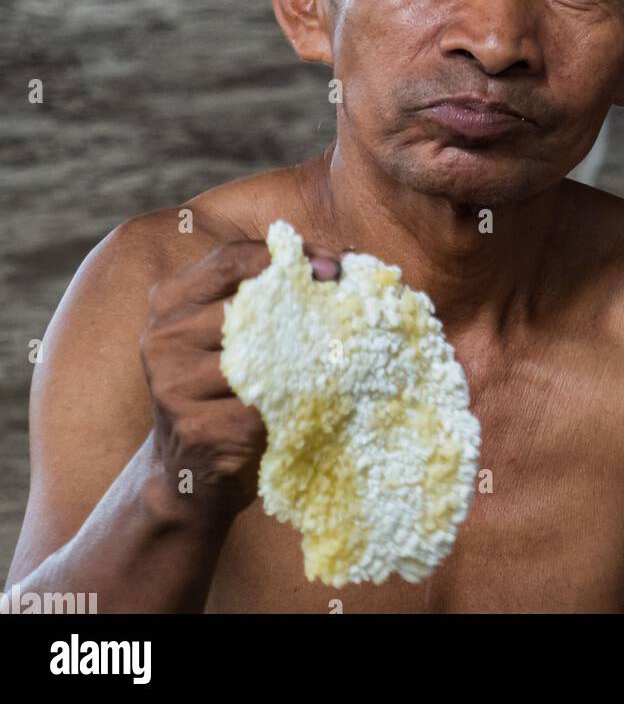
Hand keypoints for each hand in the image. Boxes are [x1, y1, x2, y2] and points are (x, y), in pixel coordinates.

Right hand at [140, 239, 339, 523]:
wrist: (188, 477)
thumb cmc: (226, 390)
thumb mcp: (233, 333)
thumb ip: (268, 292)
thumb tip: (344, 261)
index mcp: (170, 302)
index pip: (230, 258)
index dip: (288, 256)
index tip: (336, 266)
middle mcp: (164, 338)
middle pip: (250, 304)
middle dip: (308, 306)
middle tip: (351, 313)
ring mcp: (174, 386)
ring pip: (262, 358)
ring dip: (308, 362)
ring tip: (337, 365)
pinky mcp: (197, 430)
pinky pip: (265, 408)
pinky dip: (295, 408)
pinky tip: (312, 410)